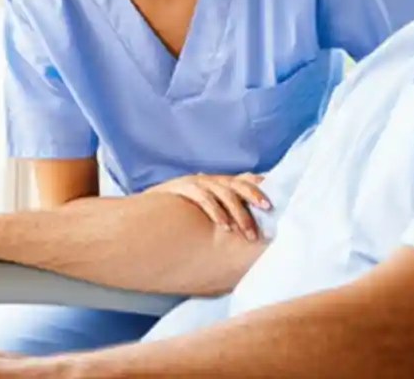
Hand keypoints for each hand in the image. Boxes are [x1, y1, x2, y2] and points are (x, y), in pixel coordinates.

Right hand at [145, 172, 269, 240]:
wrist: (140, 215)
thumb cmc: (176, 217)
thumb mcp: (205, 213)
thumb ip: (225, 211)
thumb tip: (249, 221)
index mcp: (216, 184)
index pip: (243, 182)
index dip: (259, 189)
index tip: (273, 204)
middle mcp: (207, 180)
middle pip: (237, 184)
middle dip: (253, 198)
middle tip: (267, 214)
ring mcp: (194, 182)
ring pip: (223, 192)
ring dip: (237, 212)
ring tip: (245, 232)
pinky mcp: (180, 187)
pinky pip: (202, 197)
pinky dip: (215, 211)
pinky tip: (223, 226)